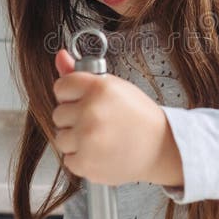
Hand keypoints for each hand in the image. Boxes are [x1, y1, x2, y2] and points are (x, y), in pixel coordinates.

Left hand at [53, 49, 182, 187]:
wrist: (160, 148)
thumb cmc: (139, 117)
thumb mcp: (115, 88)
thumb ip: (82, 74)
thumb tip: (61, 57)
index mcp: (99, 88)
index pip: (61, 87)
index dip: (71, 95)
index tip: (83, 101)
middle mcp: (92, 111)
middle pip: (58, 114)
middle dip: (74, 119)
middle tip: (98, 122)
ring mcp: (88, 137)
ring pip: (61, 138)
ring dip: (76, 141)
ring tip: (100, 138)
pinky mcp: (87, 162)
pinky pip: (68, 159)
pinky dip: (82, 159)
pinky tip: (100, 152)